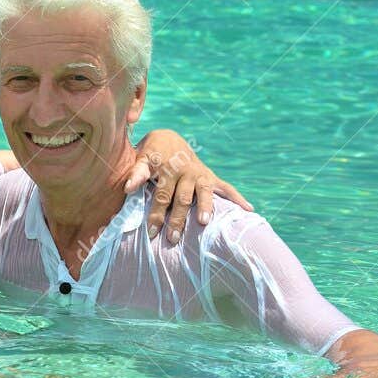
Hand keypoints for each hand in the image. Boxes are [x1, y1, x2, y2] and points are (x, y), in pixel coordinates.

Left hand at [128, 129, 252, 243]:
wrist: (169, 139)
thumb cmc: (152, 154)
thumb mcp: (142, 158)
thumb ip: (137, 173)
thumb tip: (128, 187)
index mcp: (167, 168)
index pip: (161, 195)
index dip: (156, 214)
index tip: (151, 233)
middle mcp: (186, 171)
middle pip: (182, 198)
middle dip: (177, 219)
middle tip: (172, 238)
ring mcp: (200, 174)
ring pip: (203, 193)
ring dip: (204, 207)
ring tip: (204, 222)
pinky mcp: (211, 177)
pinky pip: (226, 187)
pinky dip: (238, 198)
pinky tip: (249, 210)